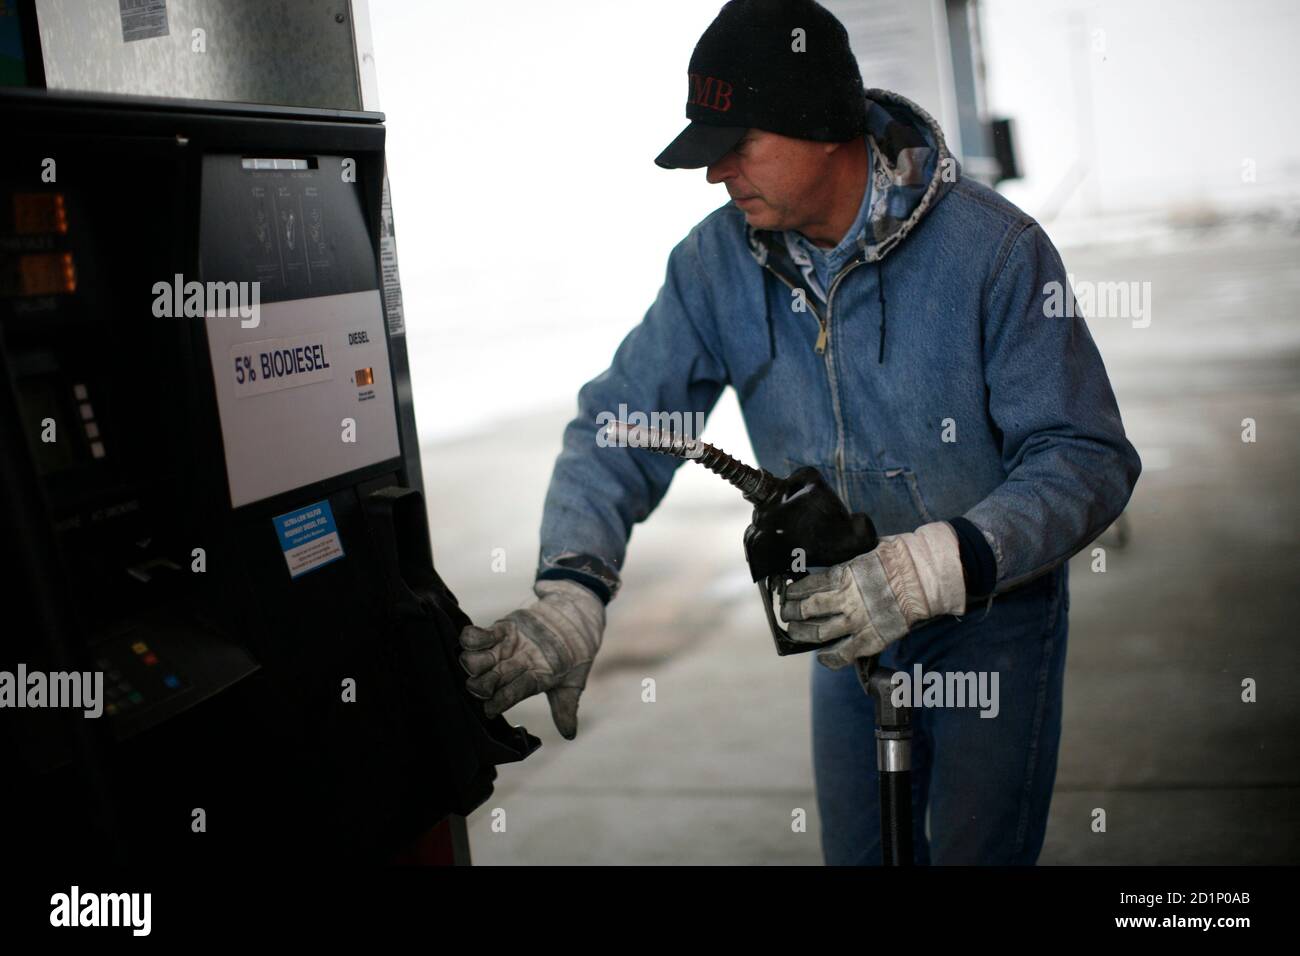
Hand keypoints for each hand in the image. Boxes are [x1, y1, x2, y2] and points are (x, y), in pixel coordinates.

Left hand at [458, 579, 604, 738]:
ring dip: (473, 661)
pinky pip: (479, 636)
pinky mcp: (501, 629)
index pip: (510, 695)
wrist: (574, 621)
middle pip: (487, 681)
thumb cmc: (574, 655)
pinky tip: (476, 638)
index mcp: (529, 682)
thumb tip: (569, 735)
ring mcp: (504, 649)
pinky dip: (473, 638)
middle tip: (482, 683)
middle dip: (481, 685)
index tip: (490, 709)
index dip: (499, 702)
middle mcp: (511, 668)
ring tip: (478, 659)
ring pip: (478, 660)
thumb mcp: (573, 683)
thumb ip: (566, 707)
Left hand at [779, 521, 965, 668]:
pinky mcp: (870, 639)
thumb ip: (846, 564)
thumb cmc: (897, 559)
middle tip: (786, 614)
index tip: (787, 594)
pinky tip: (822, 657)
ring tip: (794, 632)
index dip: (793, 592)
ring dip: (802, 633)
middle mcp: (845, 599)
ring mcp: (856, 621)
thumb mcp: (864, 552)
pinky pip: (843, 654)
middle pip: (807, 609)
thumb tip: (831, 565)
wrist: (923, 577)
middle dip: (792, 613)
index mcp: (842, 575)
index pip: (807, 585)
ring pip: (819, 633)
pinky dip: (829, 659)